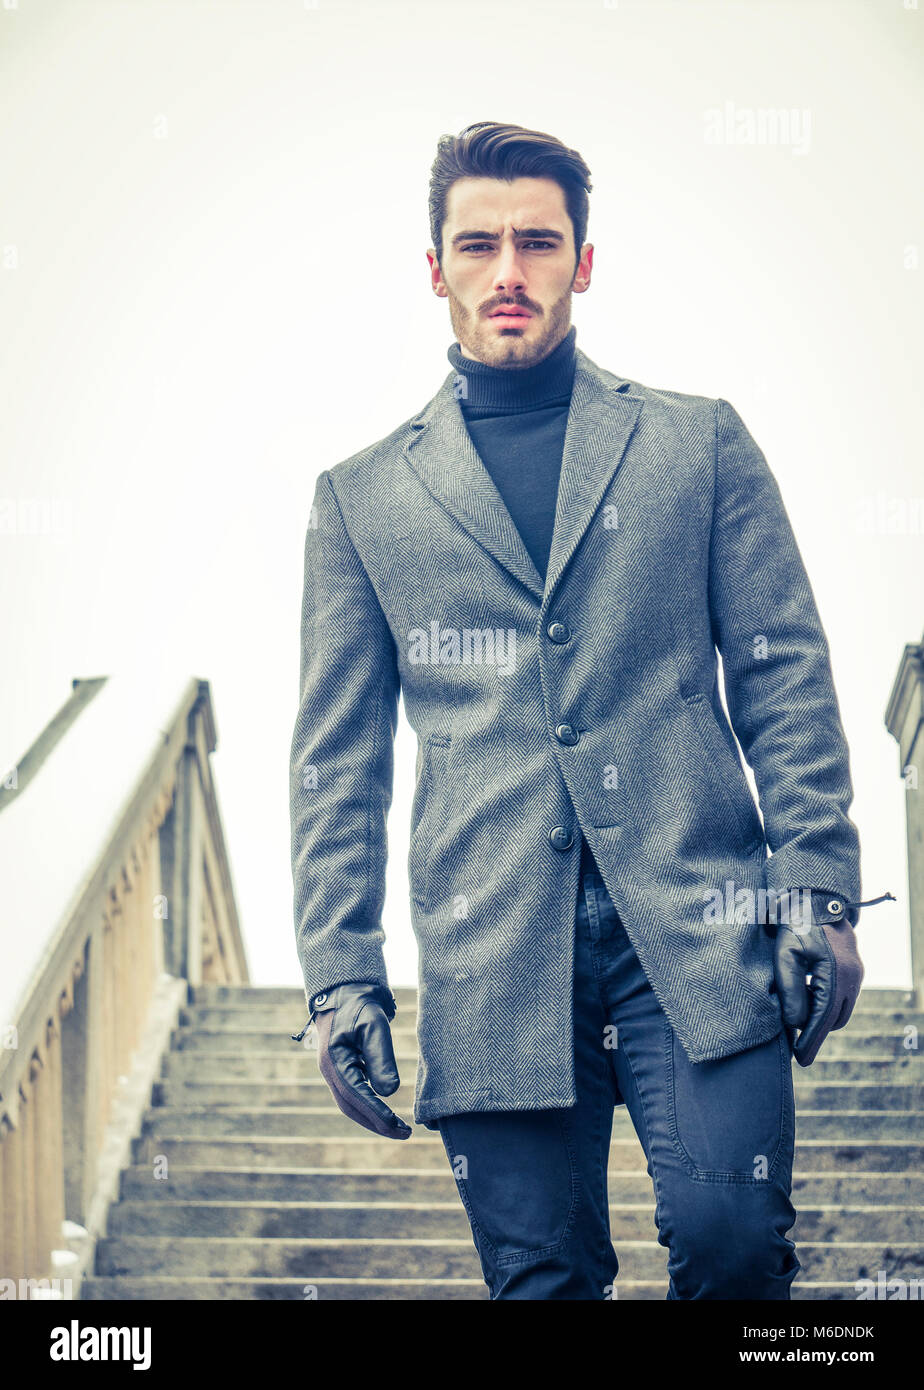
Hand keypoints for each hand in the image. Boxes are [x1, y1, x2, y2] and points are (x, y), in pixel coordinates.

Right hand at [310, 983, 411, 1138]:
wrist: (346, 993)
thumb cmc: (361, 1007)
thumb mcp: (375, 1026)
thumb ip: (380, 1057)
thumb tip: (390, 1093)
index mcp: (333, 1060)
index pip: (355, 1094)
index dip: (376, 1112)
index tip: (397, 1125)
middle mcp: (329, 1071)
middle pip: (351, 1107)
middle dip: (377, 1123)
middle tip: (404, 1133)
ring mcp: (332, 1073)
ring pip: (350, 1105)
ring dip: (373, 1120)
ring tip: (400, 1129)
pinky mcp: (340, 1072)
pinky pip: (353, 1097)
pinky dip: (369, 1109)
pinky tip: (387, 1113)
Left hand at [772, 895, 863, 1065]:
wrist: (815, 899)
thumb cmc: (795, 925)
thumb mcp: (785, 955)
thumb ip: (790, 990)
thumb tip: (795, 1023)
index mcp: (835, 975)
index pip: (823, 1019)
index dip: (811, 1041)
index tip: (801, 1060)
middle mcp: (851, 978)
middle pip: (835, 1020)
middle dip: (816, 1033)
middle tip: (794, 1045)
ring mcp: (856, 974)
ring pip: (840, 1010)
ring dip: (821, 1018)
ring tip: (797, 1021)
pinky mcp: (854, 969)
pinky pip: (842, 997)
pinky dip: (826, 1004)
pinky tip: (807, 1000)